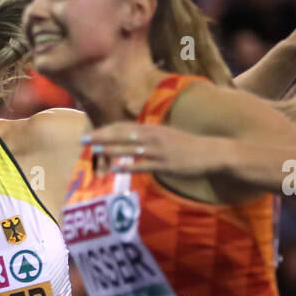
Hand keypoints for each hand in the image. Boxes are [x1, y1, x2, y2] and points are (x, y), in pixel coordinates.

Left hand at [82, 123, 224, 176]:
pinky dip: (129, 166)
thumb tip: (130, 141)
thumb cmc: (188, 146)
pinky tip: (116, 168)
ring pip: (131, 149)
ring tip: (95, 151)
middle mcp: (154, 137)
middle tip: (84, 139)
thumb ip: (149, 137)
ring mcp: (160, 151)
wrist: (212, 153)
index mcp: (153, 129)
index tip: (91, 133)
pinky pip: (144, 166)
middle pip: (123, 135)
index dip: (106, 130)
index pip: (125, 127)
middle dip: (102, 137)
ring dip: (112, 149)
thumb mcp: (166, 136)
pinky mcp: (166, 165)